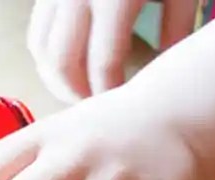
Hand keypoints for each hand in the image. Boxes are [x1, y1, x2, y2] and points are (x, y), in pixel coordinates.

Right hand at [27, 0, 198, 101]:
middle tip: (98, 112)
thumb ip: (177, 32)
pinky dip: (49, 57)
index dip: (109, 96)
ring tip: (83, 95)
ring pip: (41, 50)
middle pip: (61, 63)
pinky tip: (71, 68)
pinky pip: (37, 31)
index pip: (102, 64)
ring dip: (57, 79)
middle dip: (77, 95)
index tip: (122, 114)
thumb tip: (169, 76)